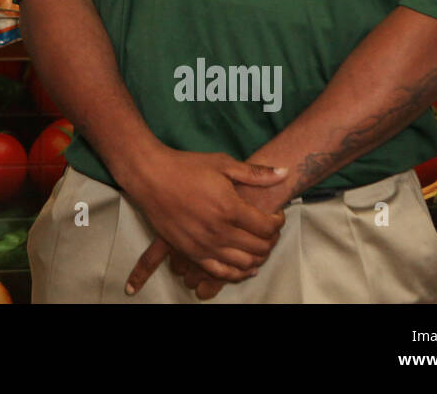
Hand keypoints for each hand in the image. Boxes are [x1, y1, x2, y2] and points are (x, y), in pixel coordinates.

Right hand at [162, 179, 293, 299]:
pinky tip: (243, 265)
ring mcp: (204, 245)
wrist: (150, 176)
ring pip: (244, 264)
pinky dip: (237, 272)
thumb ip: (255, 173)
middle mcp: (219, 231)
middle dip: (270, 240)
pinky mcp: (191, 252)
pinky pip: (220, 272)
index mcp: (229, 208)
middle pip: (259, 247)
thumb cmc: (186, 167)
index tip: (275, 215)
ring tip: (256, 244)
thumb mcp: (222, 163)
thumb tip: (286, 173)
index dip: (277, 222)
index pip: (267, 227)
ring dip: (257, 257)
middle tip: (267, 230)